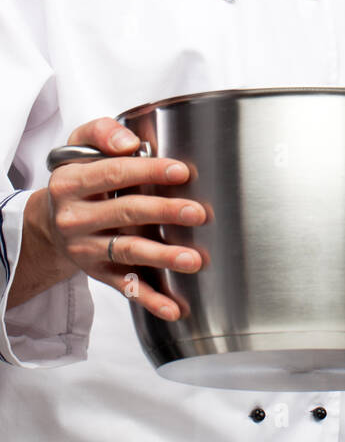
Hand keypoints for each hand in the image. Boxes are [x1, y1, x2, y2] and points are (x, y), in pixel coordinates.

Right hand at [42, 115, 205, 319]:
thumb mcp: (79, 147)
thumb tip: (129, 142)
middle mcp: (76, 218)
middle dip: (164, 212)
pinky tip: (175, 308)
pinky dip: (151, 300)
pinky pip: (126, 287)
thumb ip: (103, 133)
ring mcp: (86, 249)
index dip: (149, 172)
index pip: (113, 174)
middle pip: (125, 213)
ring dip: (163, 257)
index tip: (181, 172)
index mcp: (71, 183)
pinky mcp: (98, 273)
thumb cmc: (79, 179)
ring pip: (128, 252)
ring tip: (193, 260)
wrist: (49, 223)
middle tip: (198, 213)